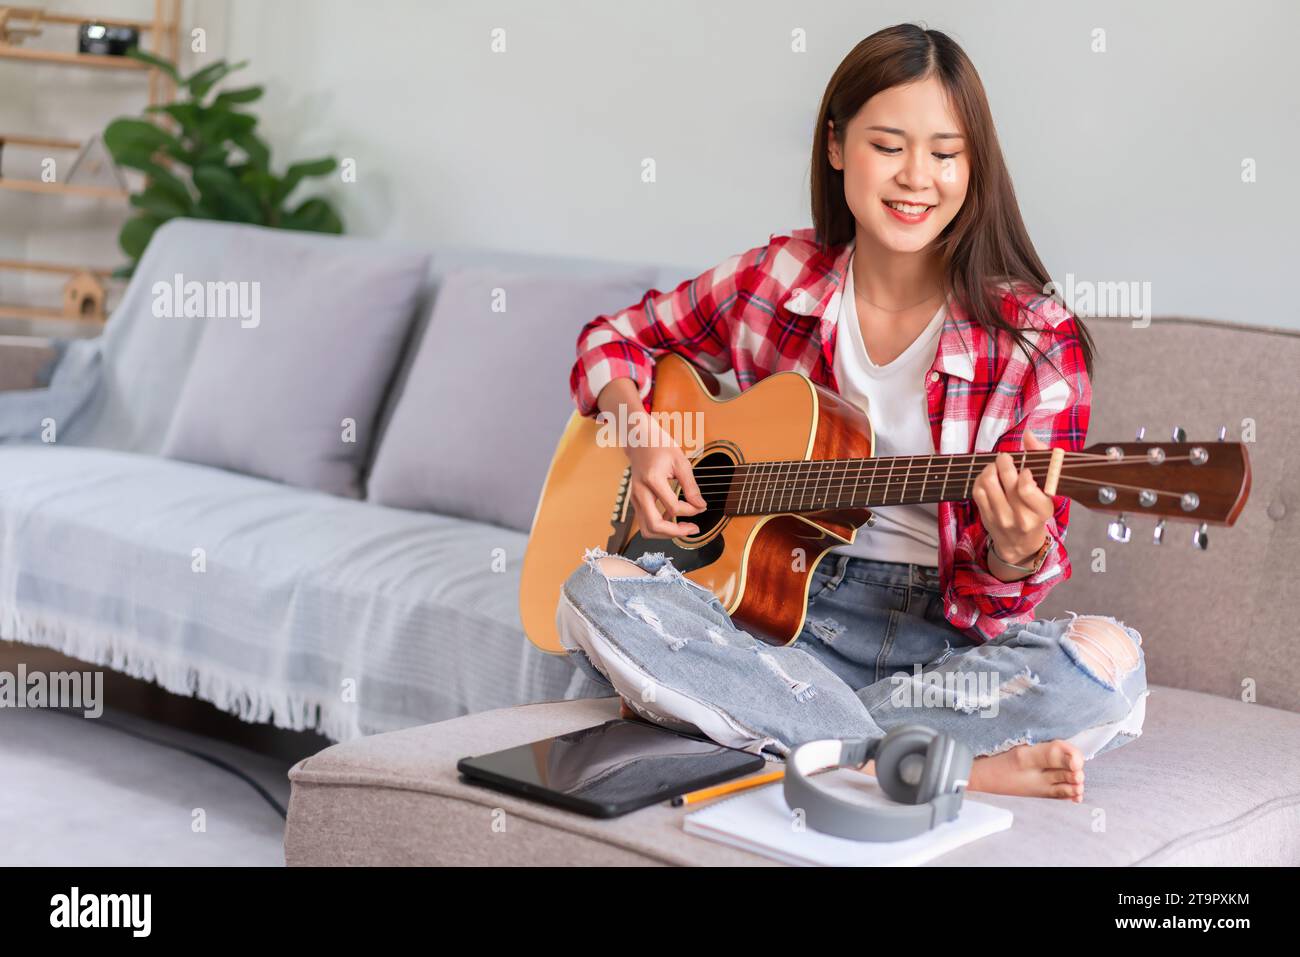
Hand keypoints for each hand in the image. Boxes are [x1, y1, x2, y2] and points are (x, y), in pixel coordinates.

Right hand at [624, 411, 706, 537]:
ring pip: (647, 529)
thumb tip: (700, 506)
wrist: (639, 439)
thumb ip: (691, 486)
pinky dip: (660, 526)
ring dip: (666, 533)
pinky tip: (674, 518)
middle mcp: (640, 492)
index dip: (690, 511)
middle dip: (676, 532)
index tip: (701, 506)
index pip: (673, 507)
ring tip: (684, 528)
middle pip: (654, 526)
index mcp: (652, 480)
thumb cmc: (659, 446)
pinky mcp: (635, 501)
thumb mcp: (681, 462)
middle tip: (692, 529)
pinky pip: (646, 521)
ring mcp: (635, 498)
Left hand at [972, 428, 1053, 565]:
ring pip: (988, 484)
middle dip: (1004, 462)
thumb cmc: (1036, 512)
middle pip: (1005, 481)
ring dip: (991, 468)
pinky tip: (988, 476)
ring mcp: (1001, 518)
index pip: (1026, 488)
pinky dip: (980, 478)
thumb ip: (1041, 460)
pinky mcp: (986, 517)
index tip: (1025, 469)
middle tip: (1005, 457)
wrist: (1020, 543)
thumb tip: (1028, 435)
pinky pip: (977, 491)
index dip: (1024, 472)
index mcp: (1041, 510)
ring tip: (996, 465)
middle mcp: (1020, 517)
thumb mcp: (1047, 492)